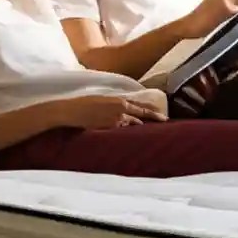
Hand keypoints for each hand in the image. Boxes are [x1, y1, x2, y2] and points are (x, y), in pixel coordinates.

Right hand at [51, 96, 166, 129]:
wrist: (70, 111)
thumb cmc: (82, 105)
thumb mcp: (101, 100)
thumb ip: (113, 105)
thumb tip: (121, 110)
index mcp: (118, 99)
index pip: (140, 104)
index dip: (152, 109)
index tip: (162, 113)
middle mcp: (120, 107)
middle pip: (143, 112)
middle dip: (155, 117)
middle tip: (166, 121)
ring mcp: (117, 117)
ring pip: (135, 123)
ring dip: (143, 127)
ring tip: (154, 131)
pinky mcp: (111, 126)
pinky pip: (124, 131)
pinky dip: (130, 133)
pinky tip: (136, 137)